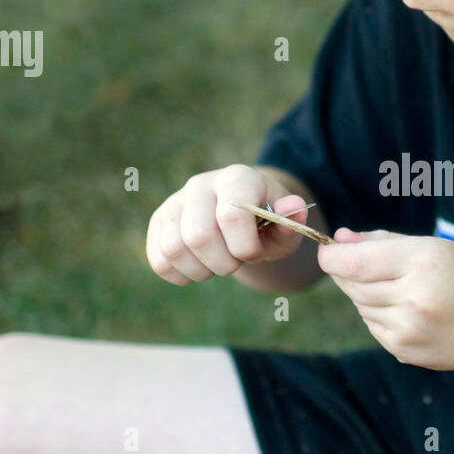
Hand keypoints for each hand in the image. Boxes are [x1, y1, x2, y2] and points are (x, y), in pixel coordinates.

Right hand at [146, 164, 309, 284]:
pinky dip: (180, 275)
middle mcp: (202, 184)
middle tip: (235, 262)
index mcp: (238, 178)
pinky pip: (158, 260)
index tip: (254, 253)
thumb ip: (291, 222)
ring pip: (173, 248)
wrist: (240, 219)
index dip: (244, 247)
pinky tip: (199, 268)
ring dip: (201, 270)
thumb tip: (295, 207)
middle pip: (198, 235)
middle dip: (222, 263)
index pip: (231, 215)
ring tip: (217, 264)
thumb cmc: (266, 224)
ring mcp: (176, 201)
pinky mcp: (159, 222)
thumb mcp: (285, 227)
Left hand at [316, 227, 453, 372]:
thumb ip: (384, 241)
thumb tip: (340, 238)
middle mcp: (413, 299)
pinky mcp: (405, 351)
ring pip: (360, 306)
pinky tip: (406, 308)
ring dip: (365, 292)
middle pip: (353, 284)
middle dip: (349, 271)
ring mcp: (408, 330)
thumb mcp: (438, 247)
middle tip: (362, 261)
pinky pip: (373, 325)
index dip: (332, 255)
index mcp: (423, 263)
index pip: (354, 262)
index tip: (327, 248)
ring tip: (399, 285)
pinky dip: (378, 313)